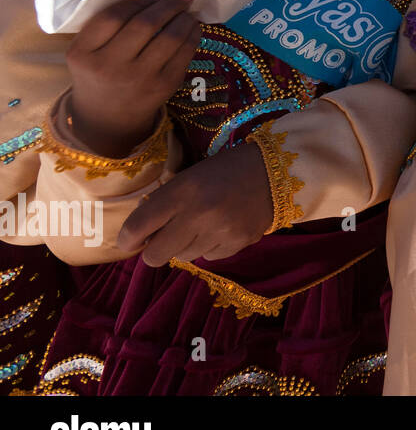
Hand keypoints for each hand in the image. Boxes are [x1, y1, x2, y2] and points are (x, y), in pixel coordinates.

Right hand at [66, 0, 201, 155]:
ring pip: (169, 38)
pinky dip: (193, 36)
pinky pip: (184, 54)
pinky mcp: (163, 86)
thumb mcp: (86, 51)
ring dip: (184, 18)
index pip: (114, 17)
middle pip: (144, 25)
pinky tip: (194, 27)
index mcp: (83, 53)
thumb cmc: (97, 74)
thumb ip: (105, 25)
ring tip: (189, 10)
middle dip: (168, 5)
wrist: (107, 118)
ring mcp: (139, 78)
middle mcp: (109, 66)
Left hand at [118, 142, 272, 265]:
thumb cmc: (224, 171)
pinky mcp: (239, 244)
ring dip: (185, 246)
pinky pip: (209, 257)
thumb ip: (163, 202)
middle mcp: (199, 214)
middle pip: (156, 255)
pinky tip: (220, 229)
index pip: (139, 226)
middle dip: (154, 250)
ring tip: (200, 227)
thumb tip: (138, 233)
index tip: (129, 241)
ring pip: (183, 258)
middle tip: (161, 241)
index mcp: (183, 191)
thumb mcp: (189, 177)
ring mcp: (221, 232)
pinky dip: (209, 247)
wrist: (274, 172)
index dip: (127, 238)